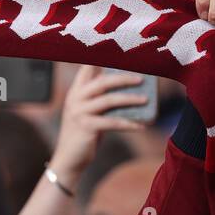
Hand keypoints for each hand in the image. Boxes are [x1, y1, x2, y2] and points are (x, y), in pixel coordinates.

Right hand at [48, 65, 148, 185]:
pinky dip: (129, 124)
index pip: (86, 68)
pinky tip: (141, 126)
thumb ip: (99, 99)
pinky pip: (112, 122)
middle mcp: (75, 99)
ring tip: (146, 100)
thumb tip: (127, 88)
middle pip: (101, 81)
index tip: (121, 55)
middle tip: (142, 79)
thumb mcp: (88, 112)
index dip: (101, 58)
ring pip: (108, 100)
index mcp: (75, 92)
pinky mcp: (86, 127)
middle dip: (124, 78)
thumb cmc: (83, 135)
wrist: (68, 160)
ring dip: (129, 99)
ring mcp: (79, 113)